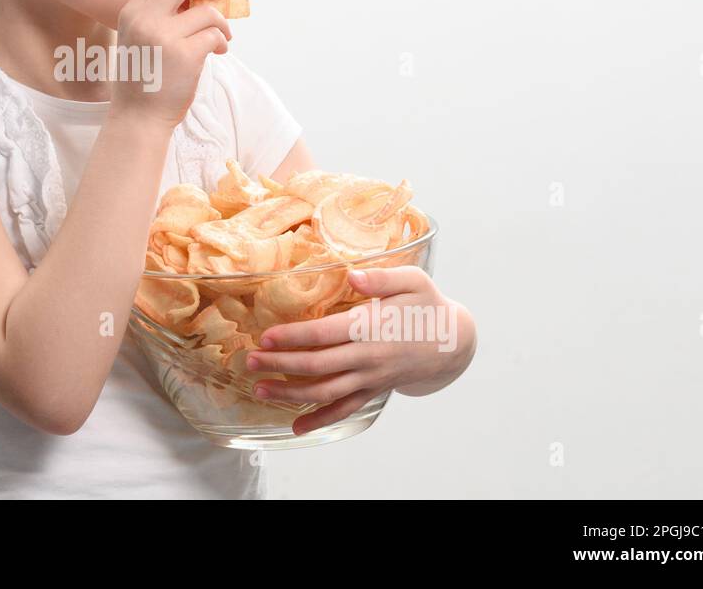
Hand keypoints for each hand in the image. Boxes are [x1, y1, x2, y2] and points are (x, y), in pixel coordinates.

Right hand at [111, 0, 232, 130]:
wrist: (138, 118)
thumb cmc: (143, 79)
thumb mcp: (137, 37)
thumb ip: (157, 12)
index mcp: (131, 11)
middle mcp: (143, 19)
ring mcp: (163, 37)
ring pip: (206, 11)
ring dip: (221, 21)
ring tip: (222, 36)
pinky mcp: (184, 55)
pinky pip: (214, 34)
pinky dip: (222, 41)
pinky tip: (218, 52)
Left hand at [246, 265, 475, 435]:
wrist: (452, 342)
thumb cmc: (426, 306)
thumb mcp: (413, 281)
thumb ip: (382, 277)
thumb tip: (352, 276)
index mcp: (372, 327)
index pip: (325, 334)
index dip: (294, 337)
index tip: (266, 337)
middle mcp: (368, 357)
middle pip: (317, 366)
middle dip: (280, 365)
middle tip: (250, 362)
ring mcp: (369, 378)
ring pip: (325, 392)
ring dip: (290, 394)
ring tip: (260, 390)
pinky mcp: (372, 390)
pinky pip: (344, 409)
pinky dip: (320, 420)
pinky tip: (296, 426)